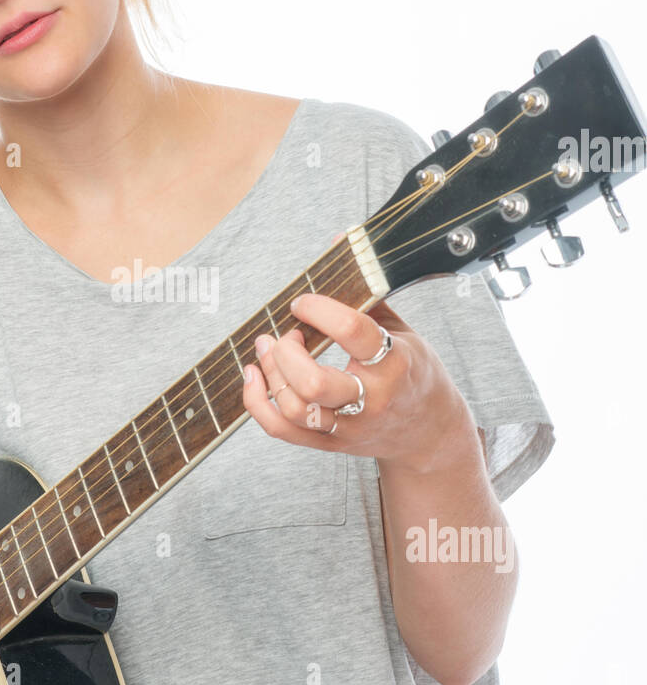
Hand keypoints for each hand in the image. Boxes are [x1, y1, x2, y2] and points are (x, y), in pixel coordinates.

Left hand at [241, 266, 468, 475]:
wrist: (430, 433)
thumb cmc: (413, 374)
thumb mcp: (403, 331)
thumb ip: (367, 293)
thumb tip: (340, 241)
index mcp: (394, 364)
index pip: (350, 331)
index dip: (318, 309)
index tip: (303, 302)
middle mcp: (371, 399)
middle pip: (313, 382)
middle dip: (286, 352)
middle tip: (284, 334)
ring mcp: (349, 426)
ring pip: (294, 407)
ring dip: (270, 373)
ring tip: (267, 350)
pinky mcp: (331, 443)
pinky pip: (282, 430)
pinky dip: (257, 403)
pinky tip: (254, 377)